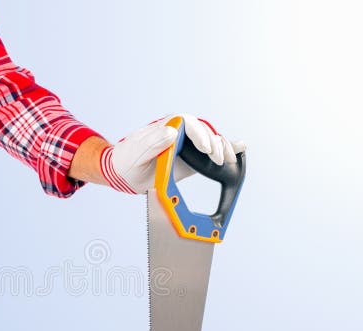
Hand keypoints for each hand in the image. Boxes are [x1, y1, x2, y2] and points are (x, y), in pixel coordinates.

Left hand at [100, 115, 245, 193]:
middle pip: (204, 132)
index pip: (188, 123)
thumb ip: (152, 143)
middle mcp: (180, 134)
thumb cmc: (126, 161)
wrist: (122, 174)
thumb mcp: (135, 153)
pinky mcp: (192, 159)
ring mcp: (187, 146)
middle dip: (215, 144)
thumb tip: (172, 132)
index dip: (199, 134)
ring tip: (230, 160)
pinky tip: (240, 150)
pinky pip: (210, 154)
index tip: (205, 148)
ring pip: (211, 141)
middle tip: (217, 159)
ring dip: (223, 148)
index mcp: (166, 127)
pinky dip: (225, 151)